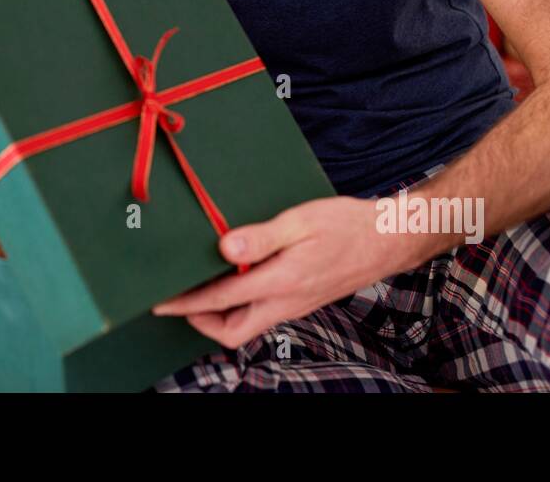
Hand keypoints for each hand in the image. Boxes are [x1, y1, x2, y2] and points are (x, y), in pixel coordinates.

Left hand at [150, 196, 424, 348]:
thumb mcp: (302, 220)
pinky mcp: (303, 299)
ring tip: (201, 288)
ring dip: (221, 313)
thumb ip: (261, 236)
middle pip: (233, 329)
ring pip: (249, 324)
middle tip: (178, 299)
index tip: (160, 301)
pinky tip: (237, 279)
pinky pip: (264, 312)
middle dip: (200, 320)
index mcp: (282, 282)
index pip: (222, 300)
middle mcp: (287, 302)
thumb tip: (224, 247)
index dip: (186, 302)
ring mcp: (296, 305)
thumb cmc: (347, 224)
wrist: (389, 238)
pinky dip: (242, 303)